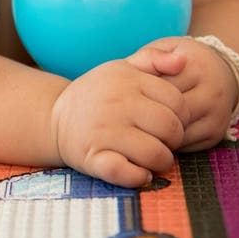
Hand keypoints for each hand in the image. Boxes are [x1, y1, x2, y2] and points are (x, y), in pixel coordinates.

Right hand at [51, 56, 189, 187]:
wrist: (56, 117)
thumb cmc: (98, 93)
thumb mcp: (122, 68)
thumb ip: (154, 59)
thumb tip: (183, 61)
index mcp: (127, 79)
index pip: (177, 102)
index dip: (182, 116)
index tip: (170, 121)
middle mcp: (116, 103)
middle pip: (170, 129)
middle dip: (174, 140)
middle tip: (163, 141)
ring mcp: (104, 131)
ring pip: (155, 154)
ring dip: (161, 162)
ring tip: (152, 156)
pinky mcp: (93, 157)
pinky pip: (128, 174)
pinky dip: (139, 177)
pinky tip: (139, 172)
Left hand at [128, 37, 238, 150]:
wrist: (222, 72)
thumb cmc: (182, 60)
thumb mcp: (167, 50)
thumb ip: (148, 58)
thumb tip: (133, 71)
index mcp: (196, 65)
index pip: (161, 87)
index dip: (140, 93)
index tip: (127, 96)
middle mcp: (212, 91)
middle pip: (170, 112)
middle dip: (147, 115)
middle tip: (128, 117)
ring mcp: (217, 115)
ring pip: (178, 132)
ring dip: (157, 133)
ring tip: (139, 127)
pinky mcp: (217, 134)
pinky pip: (186, 145)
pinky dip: (169, 143)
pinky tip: (156, 134)